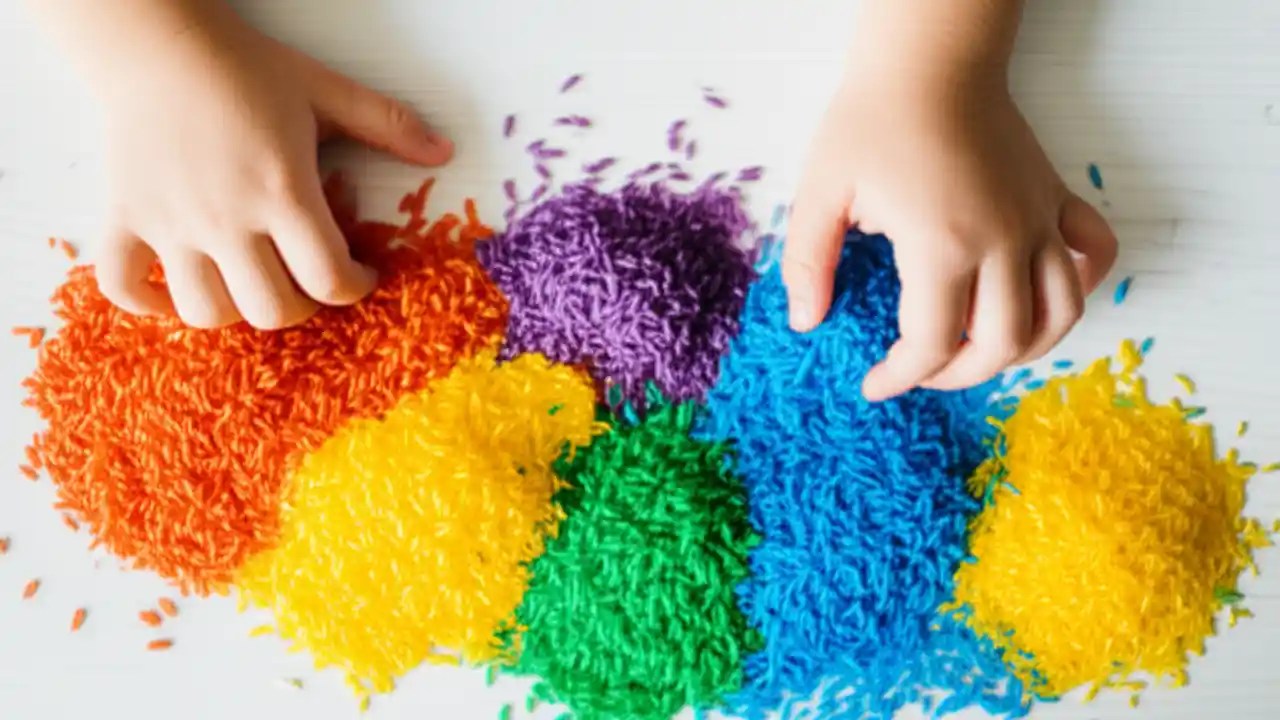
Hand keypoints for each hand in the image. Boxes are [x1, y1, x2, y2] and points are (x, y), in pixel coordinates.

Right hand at [93, 12, 451, 328]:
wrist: (159, 42)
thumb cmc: (247, 70)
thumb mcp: (327, 93)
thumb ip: (389, 125)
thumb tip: (444, 152)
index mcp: (282, 191)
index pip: (328, 279)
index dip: (355, 288)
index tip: (360, 274)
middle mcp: (226, 218)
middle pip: (272, 310)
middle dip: (302, 306)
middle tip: (308, 281)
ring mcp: (171, 224)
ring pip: (206, 312)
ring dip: (236, 309)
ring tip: (251, 281)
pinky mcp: (125, 219)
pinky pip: (124, 287)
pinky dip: (149, 303)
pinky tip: (177, 289)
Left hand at [784, 68, 1115, 400]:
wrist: (930, 60)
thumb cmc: (873, 119)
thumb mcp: (821, 192)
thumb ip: (808, 262)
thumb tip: (807, 321)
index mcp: (941, 245)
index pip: (930, 344)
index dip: (900, 378)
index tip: (874, 385)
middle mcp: (1003, 241)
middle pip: (1002, 344)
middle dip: (958, 376)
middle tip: (921, 374)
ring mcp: (1037, 220)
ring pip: (1060, 314)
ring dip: (1024, 350)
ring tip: (979, 354)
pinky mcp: (1056, 197)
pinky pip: (1096, 253)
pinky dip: (1081, 288)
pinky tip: (1044, 300)